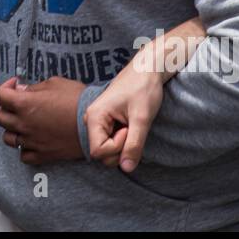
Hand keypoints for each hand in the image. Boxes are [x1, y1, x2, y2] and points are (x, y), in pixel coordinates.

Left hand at [0, 75, 85, 165]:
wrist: (95, 124)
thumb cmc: (77, 100)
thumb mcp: (55, 83)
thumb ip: (34, 87)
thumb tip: (22, 90)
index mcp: (24, 104)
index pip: (0, 95)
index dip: (6, 87)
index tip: (16, 85)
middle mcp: (24, 124)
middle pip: (0, 117)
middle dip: (6, 107)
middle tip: (19, 104)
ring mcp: (31, 141)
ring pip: (8, 138)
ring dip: (13, 129)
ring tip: (24, 123)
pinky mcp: (43, 155)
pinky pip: (24, 155)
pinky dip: (25, 148)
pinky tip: (33, 140)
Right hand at [84, 55, 167, 172]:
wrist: (147, 70)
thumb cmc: (144, 88)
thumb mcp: (142, 118)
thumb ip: (134, 145)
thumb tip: (127, 169)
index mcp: (94, 116)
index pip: (98, 152)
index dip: (117, 148)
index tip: (130, 130)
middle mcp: (91, 119)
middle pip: (101, 153)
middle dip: (120, 148)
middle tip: (133, 128)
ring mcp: (97, 121)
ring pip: (107, 149)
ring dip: (123, 144)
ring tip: (132, 125)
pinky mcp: (105, 122)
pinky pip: (111, 141)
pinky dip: (124, 139)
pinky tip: (130, 125)